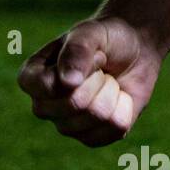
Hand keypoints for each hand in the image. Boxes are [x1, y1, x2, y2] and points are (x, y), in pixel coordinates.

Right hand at [18, 17, 163, 146]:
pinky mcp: (91, 137)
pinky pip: (113, 130)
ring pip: (97, 116)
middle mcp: (44, 106)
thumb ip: (77, 51)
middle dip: (99, 79)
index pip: (50, 87)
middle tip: (102, 68)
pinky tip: (119, 96)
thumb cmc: (107, 37)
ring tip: (109, 80)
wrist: (136, 49)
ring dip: (113, 91)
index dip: (82, 66)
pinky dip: (126, 108)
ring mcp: (66, 125)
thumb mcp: (92, 32)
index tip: (92, 54)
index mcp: (32, 78)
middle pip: (75, 103)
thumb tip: (67, 84)